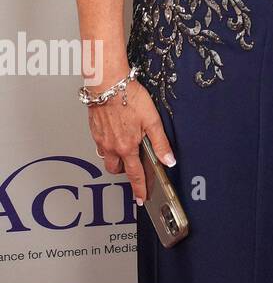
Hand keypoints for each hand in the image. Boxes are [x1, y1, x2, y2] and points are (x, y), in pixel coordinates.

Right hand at [87, 78, 173, 206]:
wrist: (107, 84)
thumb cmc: (129, 97)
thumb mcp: (152, 120)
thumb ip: (160, 143)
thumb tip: (168, 160)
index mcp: (127, 147)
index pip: (135, 174)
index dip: (139, 188)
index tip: (140, 198)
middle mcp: (111, 146)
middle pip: (117, 169)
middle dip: (126, 171)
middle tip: (134, 165)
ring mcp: (100, 139)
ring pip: (107, 158)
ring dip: (115, 159)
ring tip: (126, 149)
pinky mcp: (94, 131)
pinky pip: (100, 146)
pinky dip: (108, 146)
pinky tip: (115, 135)